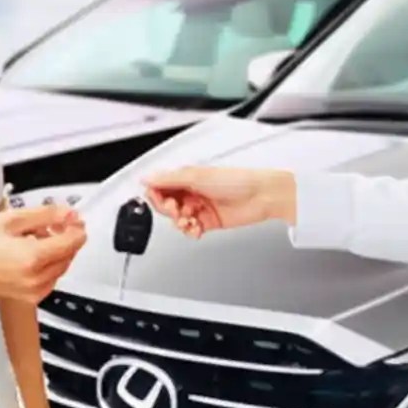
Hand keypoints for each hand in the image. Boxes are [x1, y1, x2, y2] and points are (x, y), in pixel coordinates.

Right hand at [0, 205, 86, 303]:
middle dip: (65, 236)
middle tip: (52, 221)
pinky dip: (49, 263)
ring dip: (58, 249)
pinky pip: (52, 277)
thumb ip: (45, 215)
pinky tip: (32, 251)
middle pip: (70, 254)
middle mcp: (37, 278)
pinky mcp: (32, 296)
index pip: (73, 242)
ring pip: (63, 266)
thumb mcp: (11, 219)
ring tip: (36, 235)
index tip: (71, 217)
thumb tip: (68, 213)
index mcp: (33, 258)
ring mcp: (35, 290)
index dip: (75, 226)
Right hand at [141, 166, 296, 237]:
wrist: (261, 196)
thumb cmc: (237, 180)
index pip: (161, 186)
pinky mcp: (209, 222)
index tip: (157, 200)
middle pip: (167, 204)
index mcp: (188, 177)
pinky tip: (195, 229)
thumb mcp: (197, 176)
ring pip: (178, 219)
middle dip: (168, 210)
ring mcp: (201, 207)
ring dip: (179, 223)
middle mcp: (192, 191)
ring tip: (188, 221)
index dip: (156, 195)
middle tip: (175, 210)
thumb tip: (147, 178)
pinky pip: (191, 229)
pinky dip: (190, 232)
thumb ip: (169, 179)